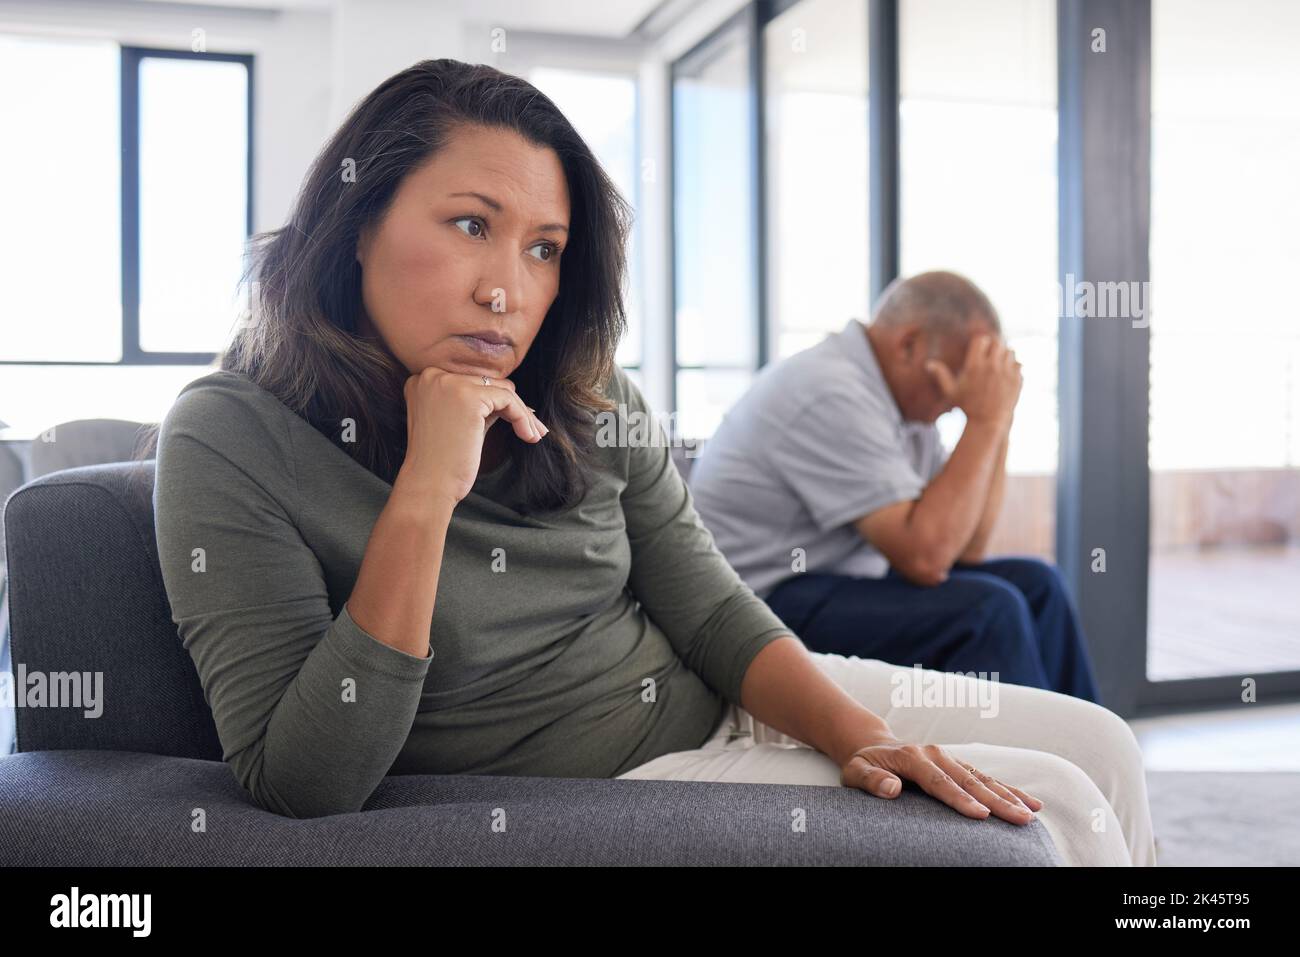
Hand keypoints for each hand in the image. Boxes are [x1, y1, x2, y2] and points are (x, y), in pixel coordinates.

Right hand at [397, 367, 547, 505]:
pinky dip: (522, 417)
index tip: (519, 418)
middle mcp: (432, 376)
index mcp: (424, 380)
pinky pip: (508, 400)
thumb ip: (477, 404)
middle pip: (488, 383)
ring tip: (535, 434)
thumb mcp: (459, 423)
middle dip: (514, 406)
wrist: (429, 485)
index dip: (498, 401)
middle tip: (534, 428)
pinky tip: (528, 436)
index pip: (472, 382)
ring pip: (501, 390)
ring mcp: (448, 383)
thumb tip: (510, 396)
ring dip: (522, 413)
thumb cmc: (443, 462)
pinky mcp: (468, 396)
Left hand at [840, 731, 1043, 824]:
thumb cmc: (864, 764)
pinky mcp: (958, 765)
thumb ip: (871, 780)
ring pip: (983, 779)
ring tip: (1031, 813)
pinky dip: (1008, 790)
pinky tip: (1030, 802)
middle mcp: (936, 755)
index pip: (939, 782)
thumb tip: (892, 788)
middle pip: (969, 781)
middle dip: (996, 801)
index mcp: (912, 758)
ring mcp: (949, 758)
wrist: (873, 745)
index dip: (960, 799)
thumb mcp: (856, 771)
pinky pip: (986, 778)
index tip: (980, 815)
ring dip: (1008, 796)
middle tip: (1020, 818)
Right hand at [924, 335, 1022, 427]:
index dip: (981, 343)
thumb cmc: (966, 407)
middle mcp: (991, 366)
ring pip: (1009, 351)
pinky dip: (1013, 366)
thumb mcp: (951, 391)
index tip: (980, 349)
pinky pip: (1018, 364)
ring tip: (999, 364)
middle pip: (997, 342)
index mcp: (974, 366)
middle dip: (993, 346)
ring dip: (1004, 355)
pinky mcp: (1016, 380)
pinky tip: (1006, 374)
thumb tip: (928, 364)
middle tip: (990, 354)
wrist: (987, 422)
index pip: (981, 340)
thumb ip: (941, 375)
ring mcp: (1006, 372)